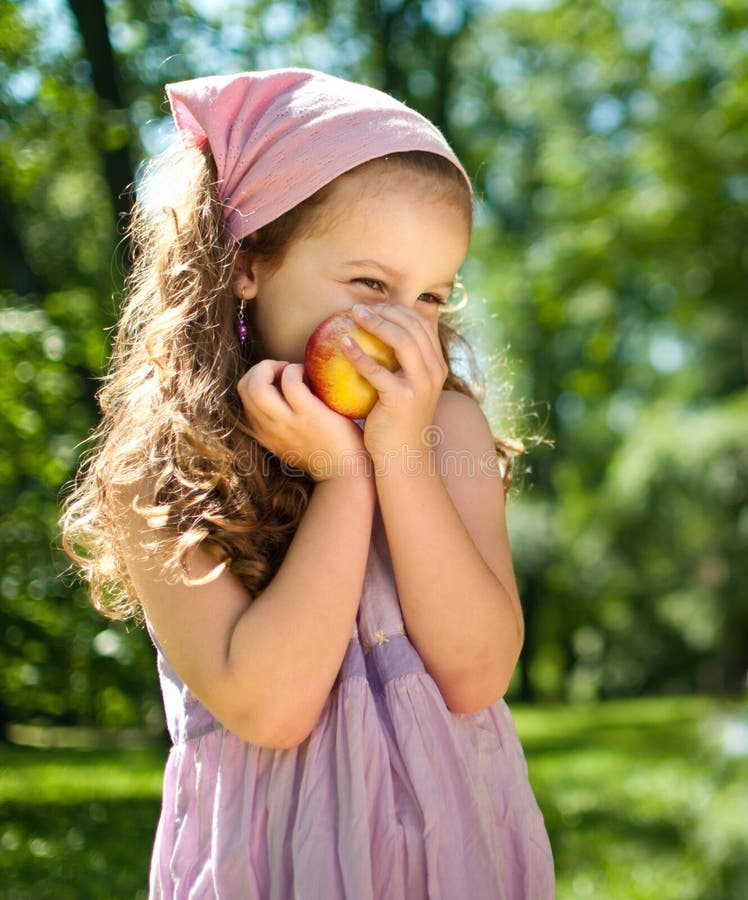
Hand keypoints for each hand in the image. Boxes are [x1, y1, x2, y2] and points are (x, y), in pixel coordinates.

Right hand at [237, 359, 369, 481]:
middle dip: (261, 368)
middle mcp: (268, 429)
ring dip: (275, 366)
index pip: (243, 395)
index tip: (279, 378)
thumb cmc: (325, 451)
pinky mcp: (308, 416)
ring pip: (257, 384)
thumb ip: (281, 420)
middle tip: (284, 369)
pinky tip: (310, 375)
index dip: (257, 378)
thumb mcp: (292, 439)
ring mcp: (286, 423)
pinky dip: (296, 370)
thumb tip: (282, 389)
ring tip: (295, 371)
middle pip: (243, 386)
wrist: (345, 473)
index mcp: (263, 432)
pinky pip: (290, 382)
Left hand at [344, 303, 447, 460]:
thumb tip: (375, 336)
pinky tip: (343, 345)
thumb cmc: (397, 422)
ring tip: (352, 317)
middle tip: (358, 309)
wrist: (403, 458)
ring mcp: (421, 386)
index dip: (398, 310)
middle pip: (413, 327)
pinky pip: (378, 371)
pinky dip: (359, 355)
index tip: (374, 306)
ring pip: (402, 341)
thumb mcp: (406, 389)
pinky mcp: (402, 400)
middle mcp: (434, 372)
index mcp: (437, 366)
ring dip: (376, 323)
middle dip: (386, 311)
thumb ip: (399, 365)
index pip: (422, 325)